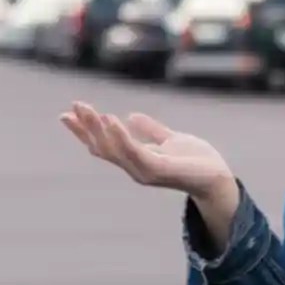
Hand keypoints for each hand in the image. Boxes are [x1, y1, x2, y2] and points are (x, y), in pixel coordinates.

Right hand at [59, 101, 233, 199]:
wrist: (217, 177)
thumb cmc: (197, 161)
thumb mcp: (171, 139)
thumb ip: (152, 130)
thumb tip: (132, 116)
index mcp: (135, 160)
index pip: (104, 145)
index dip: (84, 131)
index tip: (67, 113)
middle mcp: (135, 168)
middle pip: (102, 148)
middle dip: (86, 128)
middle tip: (73, 106)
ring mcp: (144, 171)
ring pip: (114, 150)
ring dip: (99, 130)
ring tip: (89, 110)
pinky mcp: (158, 170)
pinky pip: (135, 152)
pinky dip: (121, 137)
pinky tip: (112, 120)